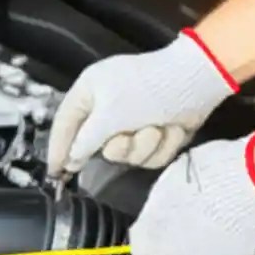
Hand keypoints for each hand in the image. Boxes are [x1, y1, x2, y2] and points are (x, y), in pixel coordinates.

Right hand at [45, 29, 237, 175]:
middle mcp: (109, 106)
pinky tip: (172, 128)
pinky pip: (150, 154)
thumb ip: (85, 142)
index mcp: (91, 91)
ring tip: (157, 127)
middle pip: (100, 145)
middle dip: (120, 146)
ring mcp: (134, 119)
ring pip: (129, 154)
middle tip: (127, 138)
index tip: (56, 173)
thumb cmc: (150, 90)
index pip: (65, 124)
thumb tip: (71, 159)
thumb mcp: (110, 116)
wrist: (198, 81)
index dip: (59, 149)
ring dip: (145, 145)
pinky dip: (163, 144)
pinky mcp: (156, 131)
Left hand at [129, 131, 254, 254]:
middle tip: (194, 217)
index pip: (141, 248)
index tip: (160, 227)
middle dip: (177, 240)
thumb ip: (161, 204)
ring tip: (216, 226)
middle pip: (168, 254)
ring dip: (199, 251)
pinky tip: (230, 240)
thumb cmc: (209, 172)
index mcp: (150, 234)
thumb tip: (164, 208)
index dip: (151, 237)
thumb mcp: (172, 177)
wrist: (253, 184)